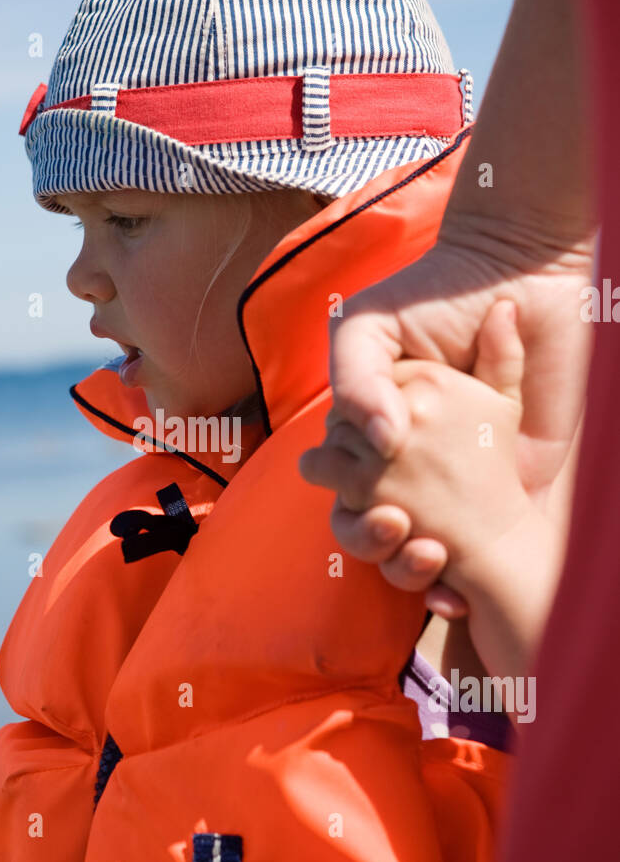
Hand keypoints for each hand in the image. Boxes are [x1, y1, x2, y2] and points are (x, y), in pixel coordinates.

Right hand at [299, 228, 591, 598]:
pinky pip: (480, 551)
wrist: (521, 275)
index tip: (368, 501)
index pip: (342, 488)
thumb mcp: (369, 324)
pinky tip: (455, 586)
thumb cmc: (438, 290)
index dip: (348, 507)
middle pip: (369, 529)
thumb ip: (354, 380)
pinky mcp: (509, 485)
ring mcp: (457, 476)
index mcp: (369, 428)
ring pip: (413, 552)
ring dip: (410, 568)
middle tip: (397, 526)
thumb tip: (381, 442)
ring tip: (430, 553)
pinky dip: (457, 583)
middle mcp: (406, 459)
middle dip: (374, 542)